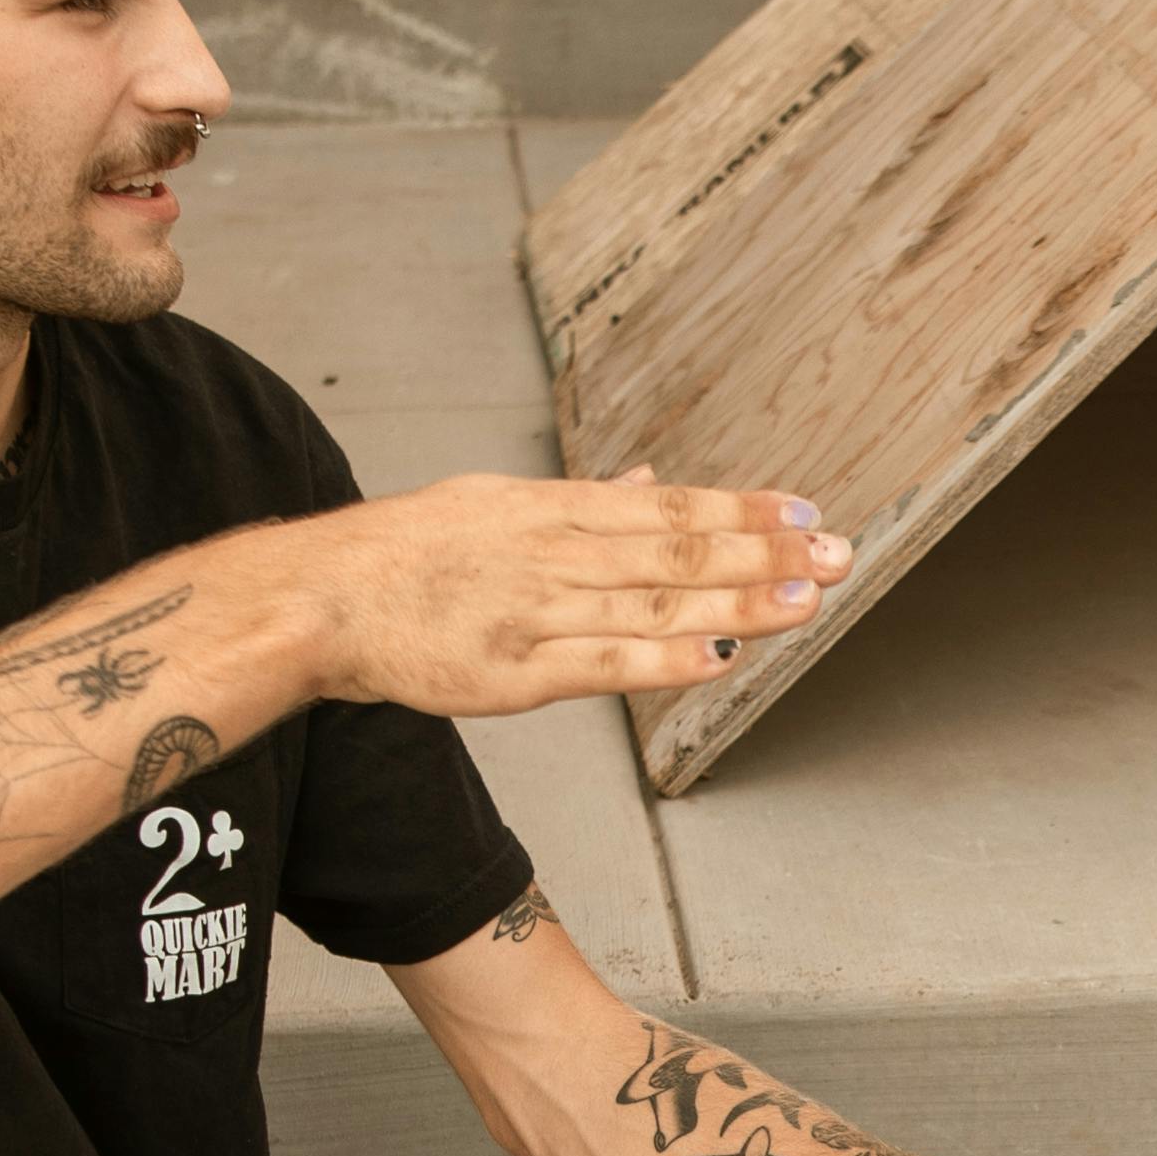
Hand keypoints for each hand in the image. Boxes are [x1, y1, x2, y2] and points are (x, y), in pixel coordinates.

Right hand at [257, 469, 852, 718]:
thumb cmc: (401, 557)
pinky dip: (664, 659)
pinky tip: (720, 656)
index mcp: (550, 510)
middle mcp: (553, 553)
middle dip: (766, 553)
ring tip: (808, 597)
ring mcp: (536, 611)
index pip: (665, 508)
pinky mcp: (513, 671)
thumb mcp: (492, 503)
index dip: (740, 511)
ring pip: (654, 604)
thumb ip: (580, 502)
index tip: (804, 511)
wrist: (317, 598)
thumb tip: (650, 483)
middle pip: (677, 551)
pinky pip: (602, 664)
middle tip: (839, 552)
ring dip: (738, 601)